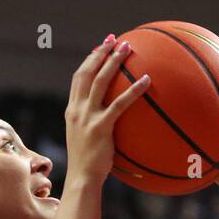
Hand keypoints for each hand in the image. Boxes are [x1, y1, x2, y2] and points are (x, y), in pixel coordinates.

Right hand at [64, 35, 151, 184]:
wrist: (82, 179)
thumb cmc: (88, 164)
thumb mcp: (85, 139)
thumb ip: (93, 124)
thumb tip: (111, 118)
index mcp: (72, 110)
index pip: (78, 78)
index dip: (89, 60)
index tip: (100, 47)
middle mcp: (77, 110)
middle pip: (87, 72)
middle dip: (101, 53)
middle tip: (114, 39)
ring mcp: (87, 117)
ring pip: (100, 81)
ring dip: (114, 61)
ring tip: (128, 48)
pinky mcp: (100, 127)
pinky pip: (119, 104)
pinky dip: (133, 90)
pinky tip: (146, 80)